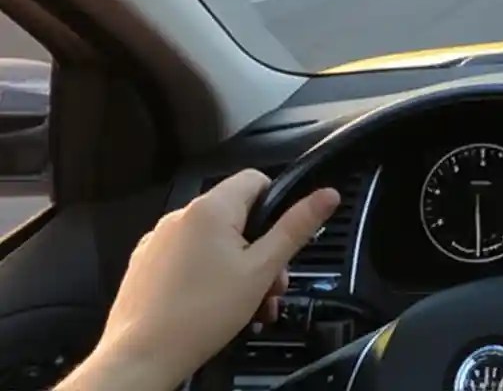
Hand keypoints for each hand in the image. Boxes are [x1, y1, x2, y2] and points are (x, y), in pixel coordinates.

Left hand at [57, 170, 339, 390]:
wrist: (143, 356)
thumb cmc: (201, 315)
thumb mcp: (262, 270)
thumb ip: (296, 228)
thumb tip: (326, 195)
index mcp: (210, 208)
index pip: (256, 180)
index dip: (277, 205)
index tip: (282, 239)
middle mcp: (180, 216)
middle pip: (237, 216)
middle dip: (261, 248)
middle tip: (270, 284)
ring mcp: (158, 240)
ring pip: (213, 240)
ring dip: (238, 265)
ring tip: (246, 303)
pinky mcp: (146, 264)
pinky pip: (188, 258)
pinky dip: (207, 274)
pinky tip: (214, 305)